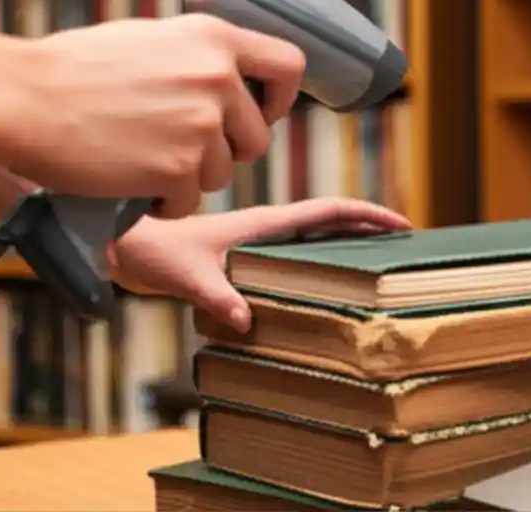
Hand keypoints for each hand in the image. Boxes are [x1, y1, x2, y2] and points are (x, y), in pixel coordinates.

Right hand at [4, 14, 304, 217]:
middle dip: (225, 152)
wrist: (22, 99)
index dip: (278, 98)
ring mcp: (201, 123)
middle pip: (257, 138)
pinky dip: (162, 202)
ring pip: (222, 173)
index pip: (289, 65)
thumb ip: (198, 57)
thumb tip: (235, 75)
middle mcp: (216, 77)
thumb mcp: (148, 39)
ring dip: (188, 178)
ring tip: (140, 159)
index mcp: (213, 37)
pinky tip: (129, 181)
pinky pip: (189, 201)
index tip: (257, 113)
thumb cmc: (73, 69)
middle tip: (179, 150)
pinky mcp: (179, 167)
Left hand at [110, 197, 411, 331]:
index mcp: (263, 222)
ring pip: (317, 233)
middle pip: (333, 219)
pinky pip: (297, 250)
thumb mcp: (186, 276)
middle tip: (408, 244)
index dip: (369, 214)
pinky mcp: (248, 253)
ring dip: (350, 239)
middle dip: (372, 226)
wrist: (123, 242)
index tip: (403, 224)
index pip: (329, 210)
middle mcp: (267, 226)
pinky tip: (330, 280)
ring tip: (381, 260)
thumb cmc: (152, 251)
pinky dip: (323, 256)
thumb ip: (215, 296)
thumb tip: (244, 320)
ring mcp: (259, 238)